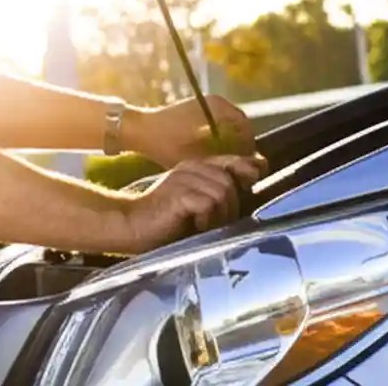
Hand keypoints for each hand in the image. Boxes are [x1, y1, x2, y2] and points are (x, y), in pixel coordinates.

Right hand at [116, 154, 266, 252]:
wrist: (131, 225)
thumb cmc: (164, 219)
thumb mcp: (194, 203)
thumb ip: (216, 194)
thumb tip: (247, 190)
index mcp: (195, 167)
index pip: (230, 160)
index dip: (247, 167)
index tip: (256, 177)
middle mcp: (191, 168)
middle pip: (229, 181)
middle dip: (231, 206)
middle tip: (216, 223)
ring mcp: (184, 179)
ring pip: (222, 192)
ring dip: (219, 215)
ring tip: (204, 226)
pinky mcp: (179, 195)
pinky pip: (209, 203)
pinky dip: (207, 219)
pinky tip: (195, 226)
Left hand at [127, 95, 255, 166]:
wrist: (139, 129)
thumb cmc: (166, 144)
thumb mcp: (197, 157)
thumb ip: (224, 159)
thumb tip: (247, 164)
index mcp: (218, 109)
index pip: (246, 128)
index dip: (249, 147)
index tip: (246, 165)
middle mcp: (216, 101)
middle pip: (239, 124)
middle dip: (240, 143)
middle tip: (237, 163)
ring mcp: (205, 101)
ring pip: (228, 122)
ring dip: (230, 139)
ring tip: (225, 159)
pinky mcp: (196, 106)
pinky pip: (218, 119)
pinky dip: (220, 133)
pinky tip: (212, 150)